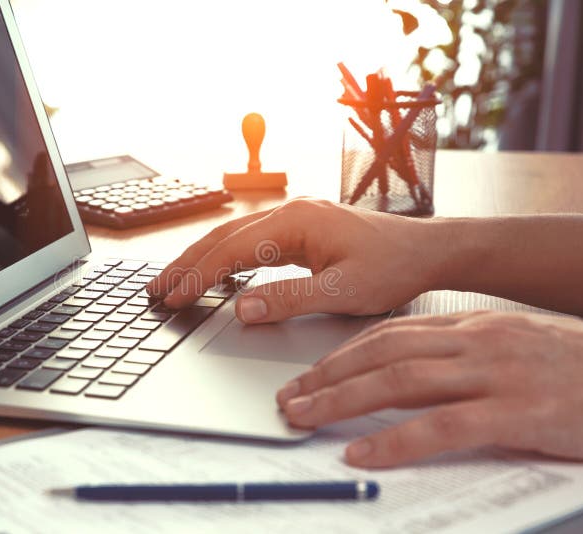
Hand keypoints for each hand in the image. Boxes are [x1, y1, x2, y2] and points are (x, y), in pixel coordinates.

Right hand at [147, 198, 442, 322]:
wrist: (427, 250)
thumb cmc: (393, 266)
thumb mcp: (343, 291)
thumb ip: (289, 299)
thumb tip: (240, 309)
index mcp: (295, 221)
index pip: (231, 249)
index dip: (197, 276)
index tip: (173, 298)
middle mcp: (289, 213)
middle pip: (222, 237)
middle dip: (186, 264)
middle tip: (156, 289)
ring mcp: (292, 219)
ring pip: (232, 237)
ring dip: (200, 259)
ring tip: (172, 281)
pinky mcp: (298, 230)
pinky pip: (249, 242)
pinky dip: (223, 258)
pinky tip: (212, 272)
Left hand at [276, 311, 582, 466]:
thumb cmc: (580, 366)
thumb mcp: (515, 346)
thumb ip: (465, 356)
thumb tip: (413, 376)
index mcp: (472, 325)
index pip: (389, 333)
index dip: (342, 355)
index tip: (312, 373)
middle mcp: (476, 341)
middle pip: (382, 354)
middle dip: (328, 376)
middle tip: (291, 398)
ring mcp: (495, 374)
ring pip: (399, 382)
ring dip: (343, 402)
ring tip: (305, 419)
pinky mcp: (518, 413)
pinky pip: (441, 427)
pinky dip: (395, 441)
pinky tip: (363, 453)